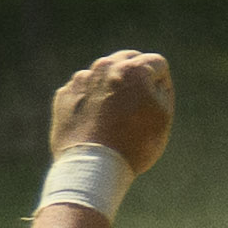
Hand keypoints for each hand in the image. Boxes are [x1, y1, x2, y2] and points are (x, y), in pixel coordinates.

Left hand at [48, 50, 172, 173]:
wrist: (92, 167)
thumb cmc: (134, 144)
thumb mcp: (163, 116)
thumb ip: (161, 88)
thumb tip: (152, 78)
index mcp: (134, 69)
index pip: (157, 64)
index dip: (162, 85)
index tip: (155, 105)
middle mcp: (105, 66)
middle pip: (128, 60)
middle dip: (135, 77)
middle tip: (137, 105)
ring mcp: (81, 79)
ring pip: (103, 74)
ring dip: (111, 87)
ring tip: (114, 117)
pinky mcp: (64, 94)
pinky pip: (83, 90)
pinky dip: (91, 100)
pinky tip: (95, 121)